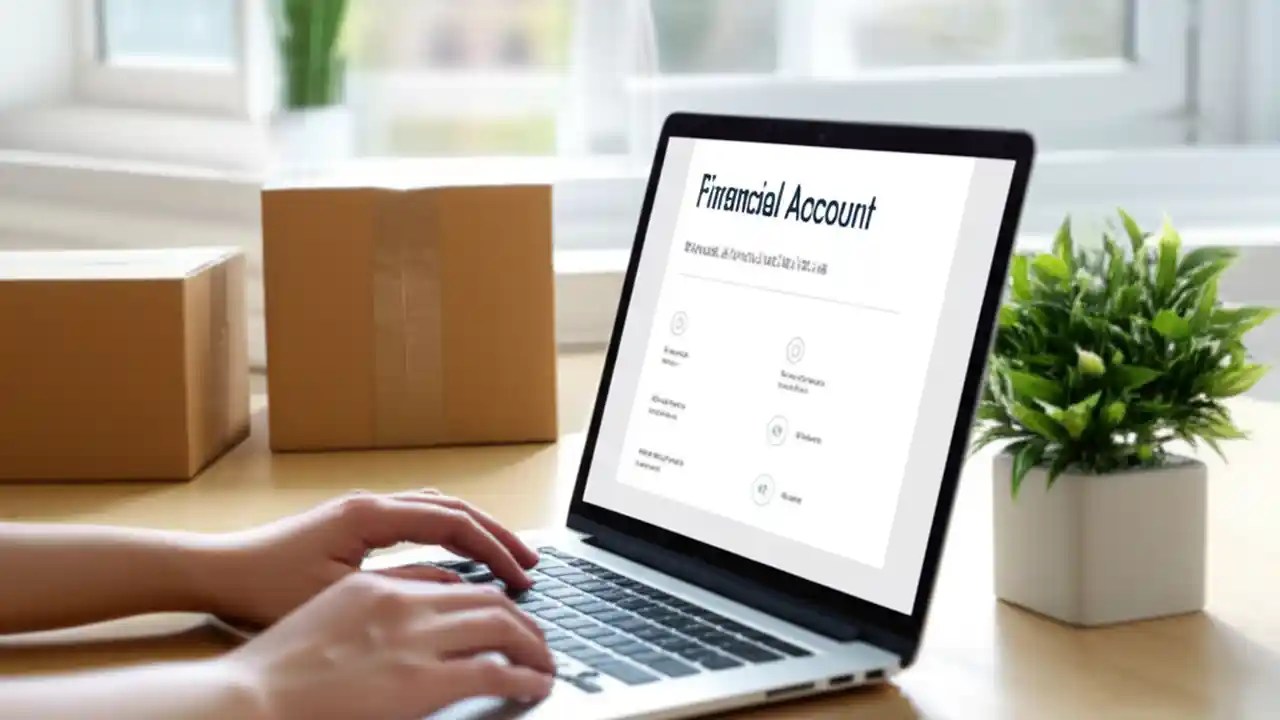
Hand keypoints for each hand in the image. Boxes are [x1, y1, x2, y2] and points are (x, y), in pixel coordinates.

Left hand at [197, 490, 539, 626]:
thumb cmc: (264, 587)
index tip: (520, 575)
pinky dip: (449, 532)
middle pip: (453, 508)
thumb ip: (402, 588)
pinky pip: (418, 518)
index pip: (452, 523)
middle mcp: (371, 503)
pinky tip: (460, 554)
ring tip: (507, 556)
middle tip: (531, 562)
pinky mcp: (354, 524)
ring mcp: (363, 510)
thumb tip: (457, 584)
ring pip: (437, 508)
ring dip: (475, 530)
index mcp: (370, 515)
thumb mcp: (339, 596)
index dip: (494, 548)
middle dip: (497, 534)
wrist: (216, 571)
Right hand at [224, 573, 554, 719]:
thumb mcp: (319, 626)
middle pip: (485, 596)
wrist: (246, 703)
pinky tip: (536, 684)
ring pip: (501, 624)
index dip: (483, 596)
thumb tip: (398, 633)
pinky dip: (525, 674)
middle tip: (536, 638)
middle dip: (519, 617)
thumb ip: (365, 618)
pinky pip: (496, 670)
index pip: (449, 580)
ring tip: (544, 661)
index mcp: (374, 589)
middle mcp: (401, 602)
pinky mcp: (424, 680)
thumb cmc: (271, 677)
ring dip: (531, 642)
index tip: (501, 610)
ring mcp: (414, 639)